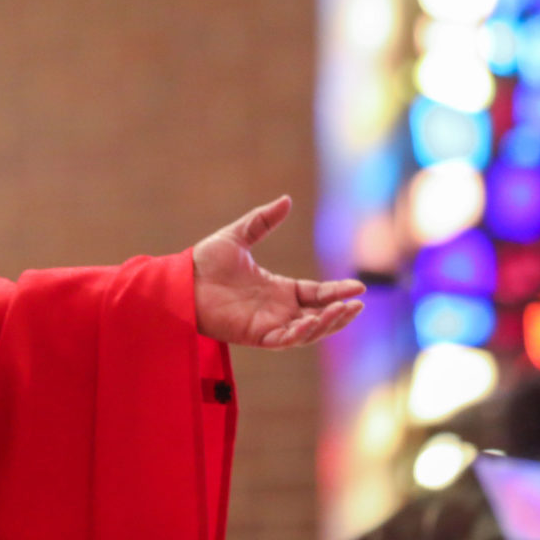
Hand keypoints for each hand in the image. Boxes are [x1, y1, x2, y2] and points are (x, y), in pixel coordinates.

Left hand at [193, 196, 364, 346]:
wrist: (181, 280)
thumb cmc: (206, 261)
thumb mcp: (239, 236)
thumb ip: (263, 221)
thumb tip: (286, 199)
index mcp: (279, 289)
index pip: (317, 294)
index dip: (337, 292)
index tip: (358, 288)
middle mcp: (278, 309)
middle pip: (319, 317)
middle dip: (339, 313)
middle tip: (357, 305)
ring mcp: (268, 324)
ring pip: (307, 332)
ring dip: (327, 324)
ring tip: (344, 311)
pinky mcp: (255, 335)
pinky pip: (284, 340)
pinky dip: (301, 334)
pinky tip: (314, 322)